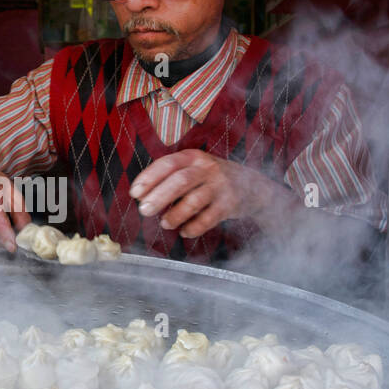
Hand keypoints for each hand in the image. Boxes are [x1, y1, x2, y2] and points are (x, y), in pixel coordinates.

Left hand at [129, 150, 284, 237]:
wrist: (253, 186)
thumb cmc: (212, 179)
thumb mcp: (194, 169)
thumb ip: (170, 178)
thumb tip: (142, 197)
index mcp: (193, 157)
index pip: (168, 164)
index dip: (149, 178)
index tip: (135, 193)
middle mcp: (208, 168)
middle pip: (180, 181)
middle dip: (159, 197)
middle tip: (144, 210)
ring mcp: (220, 186)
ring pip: (194, 201)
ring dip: (175, 215)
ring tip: (165, 223)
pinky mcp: (230, 204)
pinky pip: (208, 219)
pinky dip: (193, 227)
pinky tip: (185, 231)